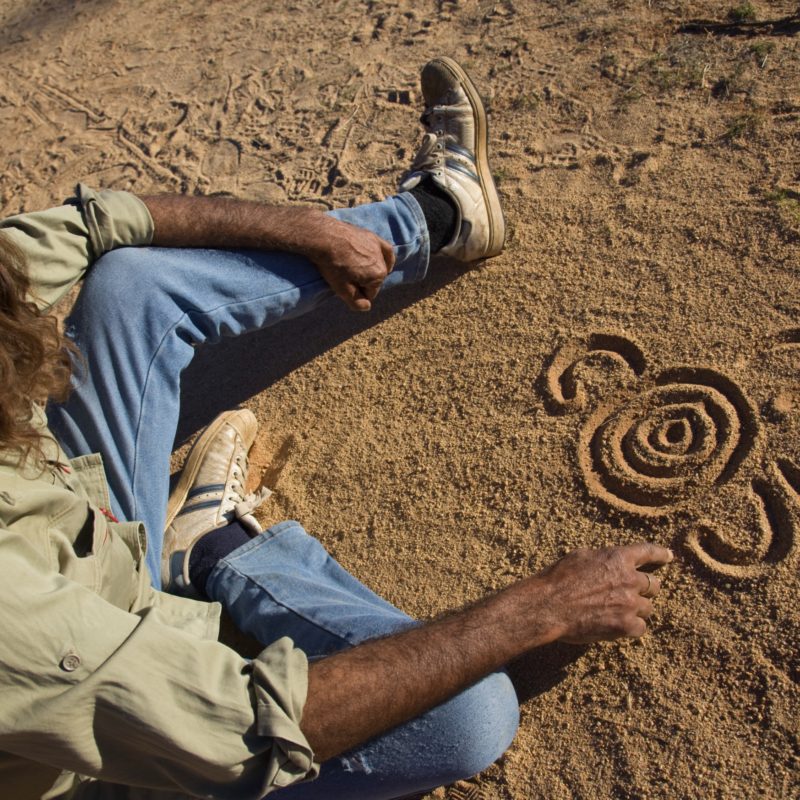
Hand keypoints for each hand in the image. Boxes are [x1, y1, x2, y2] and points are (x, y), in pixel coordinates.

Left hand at [305, 216, 395, 311]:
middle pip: (375, 280)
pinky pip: (386, 250)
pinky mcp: (372, 237)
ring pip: (379, 266)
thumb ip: (356, 302)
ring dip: (370, 270)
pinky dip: (386, 258)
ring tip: (356, 270)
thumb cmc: (332, 264)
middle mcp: (382, 262)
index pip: (370, 293)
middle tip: (346, 277)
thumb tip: (367, 307)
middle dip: (364, 281)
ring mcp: (378, 248)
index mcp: (378, 276)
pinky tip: (383, 261)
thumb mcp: (342, 289)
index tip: (345, 286)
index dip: (357, 293)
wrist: (323, 237)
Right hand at [537, 543, 672, 643]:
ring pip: (648, 608)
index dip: (660, 554)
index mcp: (618, 558)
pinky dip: (631, 627)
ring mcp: (630, 603)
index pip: (648, 552)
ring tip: (618, 612)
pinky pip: (640, 627)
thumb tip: (610, 563)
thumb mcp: (581, 556)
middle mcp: (629, 579)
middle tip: (632, 594)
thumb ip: (602, 559)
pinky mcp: (625, 626)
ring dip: (636, 609)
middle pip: (653, 584)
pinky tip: (617, 626)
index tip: (669, 556)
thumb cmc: (558, 578)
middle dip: (645, 589)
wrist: (549, 605)